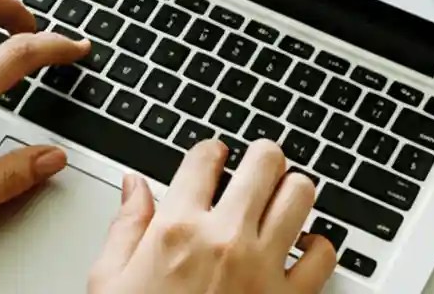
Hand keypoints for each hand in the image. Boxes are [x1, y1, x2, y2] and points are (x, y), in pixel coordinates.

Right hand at [88, 140, 336, 293]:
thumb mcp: (108, 281)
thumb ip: (126, 225)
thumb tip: (133, 185)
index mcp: (177, 228)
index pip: (207, 156)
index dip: (212, 152)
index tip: (215, 159)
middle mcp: (224, 239)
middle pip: (266, 161)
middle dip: (262, 159)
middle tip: (257, 170)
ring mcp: (262, 268)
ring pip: (301, 194)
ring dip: (292, 193)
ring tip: (281, 202)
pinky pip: (324, 255)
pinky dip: (319, 247)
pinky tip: (302, 250)